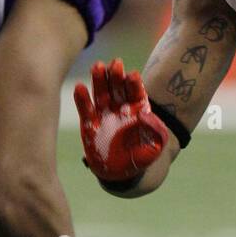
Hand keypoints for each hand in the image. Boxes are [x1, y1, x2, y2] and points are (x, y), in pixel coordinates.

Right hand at [75, 58, 168, 182]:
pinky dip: (82, 98)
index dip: (134, 84)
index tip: (133, 75)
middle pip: (117, 88)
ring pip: (101, 93)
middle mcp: (120, 108)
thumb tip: (146, 115)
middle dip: (116, 76)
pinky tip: (80, 87)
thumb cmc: (142, 157)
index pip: (135, 94)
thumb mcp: (155, 146)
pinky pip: (85, 109)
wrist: (123, 173)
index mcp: (137, 110)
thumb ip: (155, 131)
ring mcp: (104, 114)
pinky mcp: (89, 124)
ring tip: (98, 66)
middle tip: (116, 63)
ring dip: (99, 80)